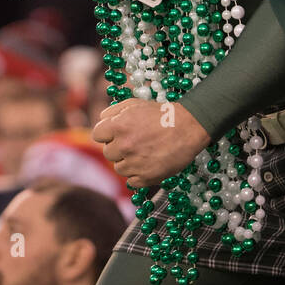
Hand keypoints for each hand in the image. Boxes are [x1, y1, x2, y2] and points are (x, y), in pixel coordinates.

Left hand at [91, 99, 209, 189]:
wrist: (188, 127)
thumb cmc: (161, 114)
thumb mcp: (135, 104)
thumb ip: (112, 112)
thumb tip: (101, 121)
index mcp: (118, 126)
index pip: (97, 135)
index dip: (107, 133)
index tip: (117, 133)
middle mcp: (124, 146)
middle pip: (108, 153)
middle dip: (118, 147)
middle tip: (136, 141)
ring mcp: (135, 164)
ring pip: (119, 168)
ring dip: (128, 162)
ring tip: (144, 151)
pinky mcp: (146, 177)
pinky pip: (132, 181)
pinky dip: (138, 174)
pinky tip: (148, 163)